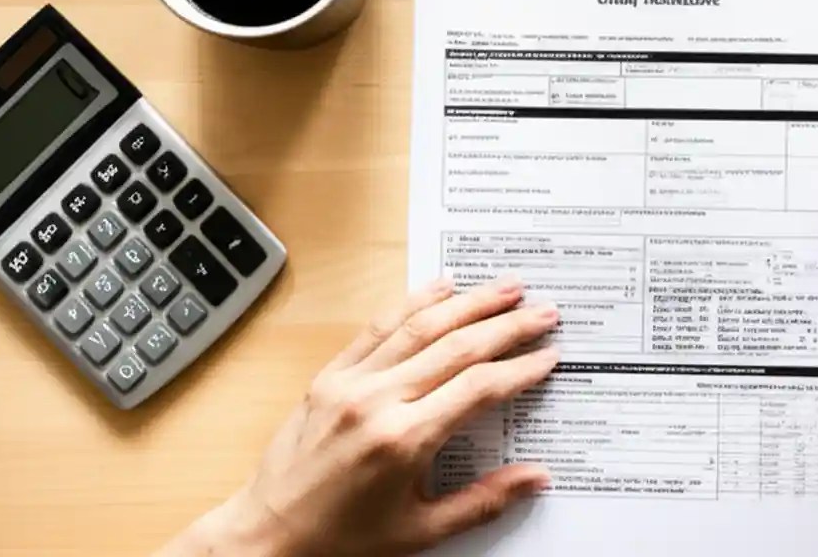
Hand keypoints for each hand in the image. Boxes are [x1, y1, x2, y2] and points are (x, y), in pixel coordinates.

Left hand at [156, 277, 559, 556]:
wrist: (268, 536)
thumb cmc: (341, 542)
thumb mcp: (420, 532)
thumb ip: (483, 501)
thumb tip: (536, 477)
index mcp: (404, 440)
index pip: (478, 388)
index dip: (520, 369)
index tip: (549, 356)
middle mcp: (378, 401)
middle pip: (457, 347)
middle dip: (507, 326)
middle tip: (544, 312)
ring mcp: (350, 382)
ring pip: (421, 326)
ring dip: (469, 302)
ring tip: (507, 286)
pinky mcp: (329, 375)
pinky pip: (378, 327)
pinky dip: (413, 301)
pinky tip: (442, 286)